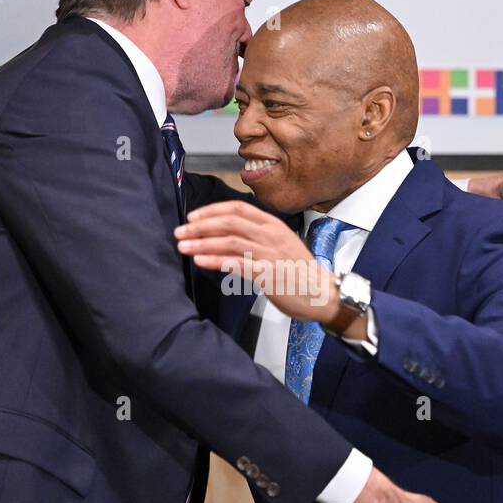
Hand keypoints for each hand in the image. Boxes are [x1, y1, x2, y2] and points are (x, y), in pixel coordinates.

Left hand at [176, 201, 341, 322]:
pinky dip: (216, 261)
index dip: (212, 210)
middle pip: (229, 222)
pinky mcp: (267, 273)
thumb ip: (256, 237)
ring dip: (202, 243)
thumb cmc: (298, 271)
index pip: (237, 208)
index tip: (192, 217)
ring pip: (229, 241)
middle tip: (180, 232)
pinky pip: (237, 264)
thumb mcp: (279, 244)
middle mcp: (270, 234)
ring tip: (183, 246)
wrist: (322, 293)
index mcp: (272, 224)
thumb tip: (226, 236)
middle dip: (200, 226)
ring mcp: (269, 253)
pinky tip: (200, 261)